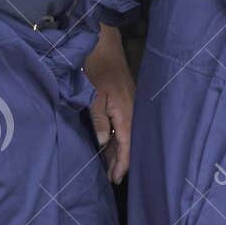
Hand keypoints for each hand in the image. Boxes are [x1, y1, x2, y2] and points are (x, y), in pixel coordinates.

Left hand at [85, 34, 133, 182]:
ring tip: (108, 167)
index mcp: (126, 113)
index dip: (121, 164)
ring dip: (117, 151)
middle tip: (110, 179)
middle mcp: (131, 112)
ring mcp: (129, 106)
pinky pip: (123, 126)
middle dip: (120, 162)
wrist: (104, 44)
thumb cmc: (96, 68)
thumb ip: (98, 120)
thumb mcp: (93, 95)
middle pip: (129, 144)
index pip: (127, 146)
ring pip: (126, 135)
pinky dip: (117, 138)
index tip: (115, 180)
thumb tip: (104, 143)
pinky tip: (108, 145)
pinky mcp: (124, 101)